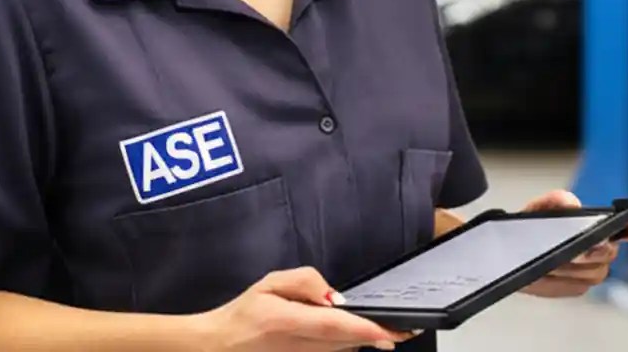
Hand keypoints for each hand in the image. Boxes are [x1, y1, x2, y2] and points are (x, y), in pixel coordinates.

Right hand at [195, 267, 417, 350]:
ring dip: (368, 341)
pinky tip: (368, 336)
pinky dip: (352, 344)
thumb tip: (334, 297)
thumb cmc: (244, 313)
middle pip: (345, 342)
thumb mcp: (269, 283)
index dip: (363, 331)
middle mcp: (297, 345)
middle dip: (378, 337)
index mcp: (286, 321)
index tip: (389, 332)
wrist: (219, 345)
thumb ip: (304, 282)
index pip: (332, 327)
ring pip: (343, 350)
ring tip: (396, 330)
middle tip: (407, 328)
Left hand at [518, 190, 627, 298]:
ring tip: (551, 260)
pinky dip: (561, 280)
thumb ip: (555, 199)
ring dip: (573, 266)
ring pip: (593, 273)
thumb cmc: (533, 226)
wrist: (512, 250)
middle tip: (576, 248)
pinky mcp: (575, 287)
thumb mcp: (540, 208)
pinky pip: (576, 286)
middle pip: (608, 254)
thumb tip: (572, 203)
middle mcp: (600, 250)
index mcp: (599, 227)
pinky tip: (546, 273)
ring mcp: (589, 271)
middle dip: (593, 250)